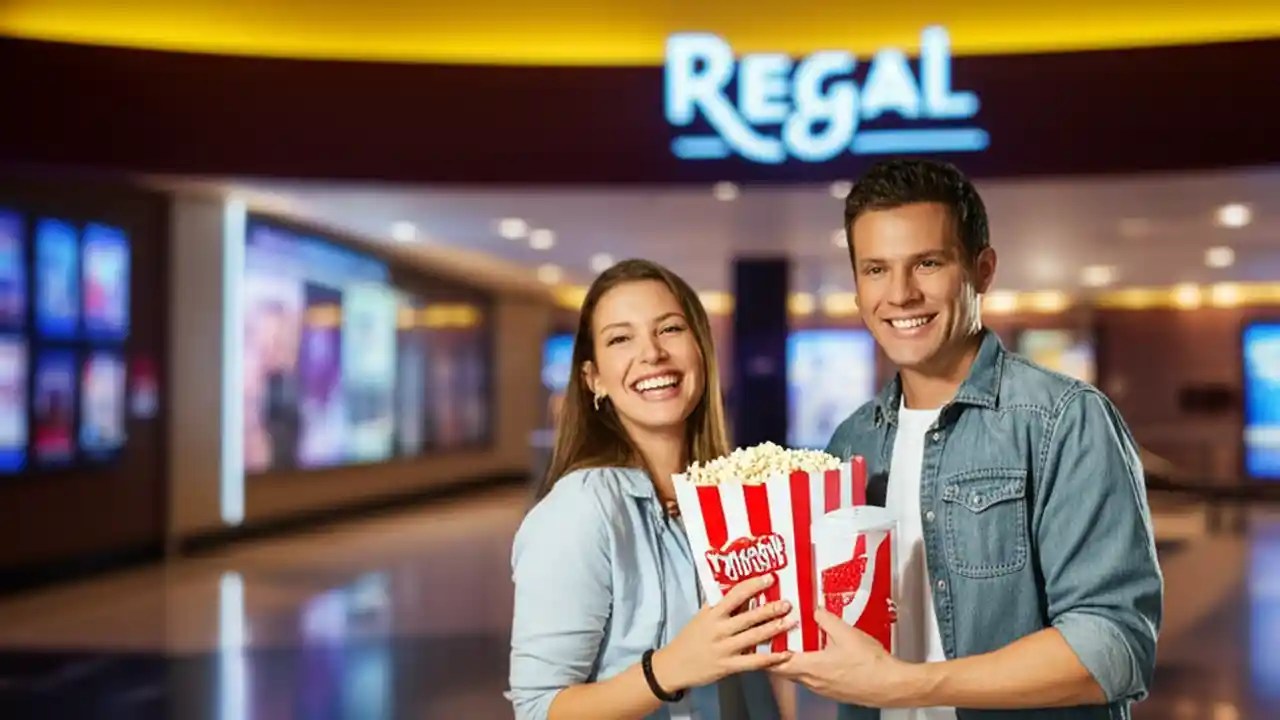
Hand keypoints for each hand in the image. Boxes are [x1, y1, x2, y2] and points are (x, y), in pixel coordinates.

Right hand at [652, 575, 796, 691]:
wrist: (674, 666)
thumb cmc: (690, 638)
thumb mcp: (701, 617)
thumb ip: (718, 605)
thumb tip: (737, 588)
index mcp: (712, 614)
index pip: (735, 595)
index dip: (753, 585)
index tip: (769, 578)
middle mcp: (719, 629)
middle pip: (749, 616)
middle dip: (770, 609)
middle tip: (788, 603)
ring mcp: (725, 648)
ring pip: (754, 637)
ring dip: (775, 629)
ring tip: (791, 621)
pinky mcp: (729, 666)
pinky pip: (754, 661)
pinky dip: (772, 658)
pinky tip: (786, 654)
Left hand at [770, 608, 917, 707]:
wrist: (891, 685)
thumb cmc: (871, 665)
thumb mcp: (846, 632)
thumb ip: (826, 619)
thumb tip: (816, 611)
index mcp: (811, 667)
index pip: (777, 663)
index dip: (765, 653)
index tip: (760, 643)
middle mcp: (814, 682)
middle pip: (785, 671)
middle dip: (777, 657)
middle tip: (775, 642)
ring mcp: (823, 689)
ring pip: (800, 676)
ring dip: (794, 663)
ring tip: (796, 647)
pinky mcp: (834, 692)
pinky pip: (814, 680)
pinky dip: (810, 669)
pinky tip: (820, 658)